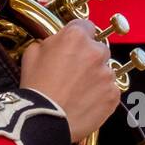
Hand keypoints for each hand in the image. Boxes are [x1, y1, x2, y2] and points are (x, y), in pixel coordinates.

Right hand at [19, 18, 120, 143]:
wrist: (44, 119)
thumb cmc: (36, 87)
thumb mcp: (31, 54)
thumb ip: (48, 42)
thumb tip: (54, 43)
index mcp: (76, 37)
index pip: (85, 25)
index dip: (78, 36)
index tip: (74, 45)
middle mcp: (96, 51)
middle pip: (98, 48)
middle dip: (88, 57)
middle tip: (73, 71)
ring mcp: (107, 74)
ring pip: (105, 70)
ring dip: (95, 76)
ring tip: (77, 90)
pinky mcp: (113, 95)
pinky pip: (110, 90)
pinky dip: (101, 94)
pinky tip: (85, 101)